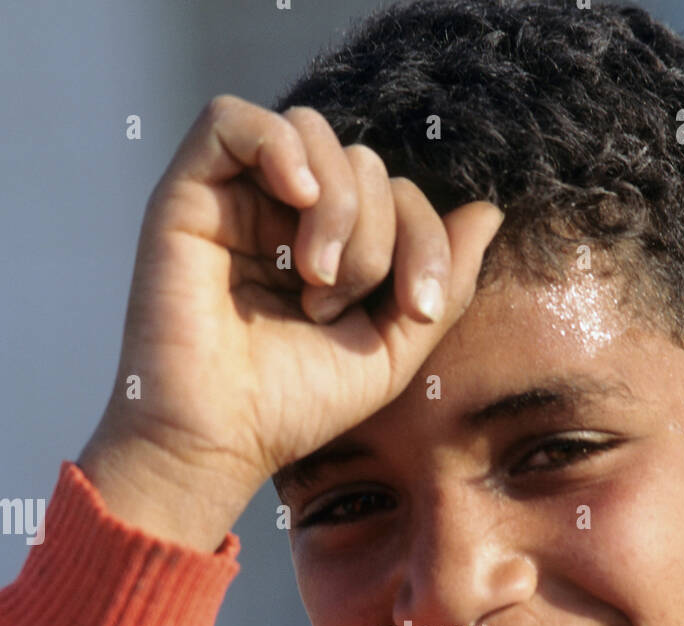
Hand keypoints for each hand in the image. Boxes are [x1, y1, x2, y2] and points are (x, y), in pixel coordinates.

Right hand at [78, 95, 503, 549]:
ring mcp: (234, 200)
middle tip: (339, 304)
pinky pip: (233, 119)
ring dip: (337, 206)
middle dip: (376, 234)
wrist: (220, 440)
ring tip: (314, 278)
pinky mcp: (187, 194)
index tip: (420, 308)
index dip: (426, 240)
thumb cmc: (295, 406)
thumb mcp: (392, 350)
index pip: (397, 195)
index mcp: (330, 246)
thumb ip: (443, 283)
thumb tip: (488, 211)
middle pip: (362, 163)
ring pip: (312, 133)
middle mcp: (281, 215)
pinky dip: (280, 147)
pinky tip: (296, 197)